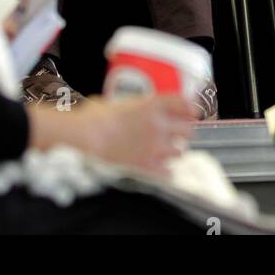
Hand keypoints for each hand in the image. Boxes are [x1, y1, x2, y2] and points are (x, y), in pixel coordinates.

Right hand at [38, 94, 194, 174]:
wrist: (83, 139)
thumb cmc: (91, 118)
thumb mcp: (113, 102)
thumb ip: (129, 106)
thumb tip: (127, 109)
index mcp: (151, 105)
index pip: (184, 103)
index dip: (190, 108)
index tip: (191, 111)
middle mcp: (159, 125)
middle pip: (188, 129)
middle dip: (183, 131)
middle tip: (176, 133)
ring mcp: (155, 147)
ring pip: (179, 151)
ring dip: (173, 151)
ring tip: (162, 151)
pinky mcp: (148, 167)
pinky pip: (168, 172)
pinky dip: (165, 171)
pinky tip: (157, 169)